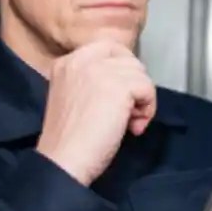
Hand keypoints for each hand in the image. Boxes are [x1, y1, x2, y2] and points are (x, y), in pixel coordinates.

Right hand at [35, 40, 155, 185]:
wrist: (63, 160)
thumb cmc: (69, 140)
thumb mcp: (73, 97)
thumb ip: (94, 82)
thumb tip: (126, 84)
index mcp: (67, 62)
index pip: (109, 49)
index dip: (124, 72)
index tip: (122, 98)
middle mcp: (82, 59)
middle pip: (128, 60)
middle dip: (133, 87)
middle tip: (126, 115)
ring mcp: (100, 70)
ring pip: (140, 74)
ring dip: (141, 100)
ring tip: (128, 124)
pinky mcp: (118, 86)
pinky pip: (148, 88)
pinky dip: (148, 110)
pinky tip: (133, 127)